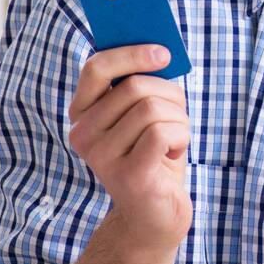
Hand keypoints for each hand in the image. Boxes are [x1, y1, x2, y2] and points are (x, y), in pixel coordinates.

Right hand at [67, 43, 192, 253]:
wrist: (156, 215)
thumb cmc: (155, 158)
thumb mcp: (146, 116)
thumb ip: (145, 85)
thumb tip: (161, 49)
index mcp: (83, 115)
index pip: (96, 69)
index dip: (131, 54)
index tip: (164, 52)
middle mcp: (83, 135)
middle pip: (134, 87)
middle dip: (170, 95)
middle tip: (179, 115)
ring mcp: (102, 156)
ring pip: (152, 109)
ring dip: (179, 120)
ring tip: (175, 140)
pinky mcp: (128, 174)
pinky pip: (162, 133)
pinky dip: (180, 137)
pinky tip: (174, 154)